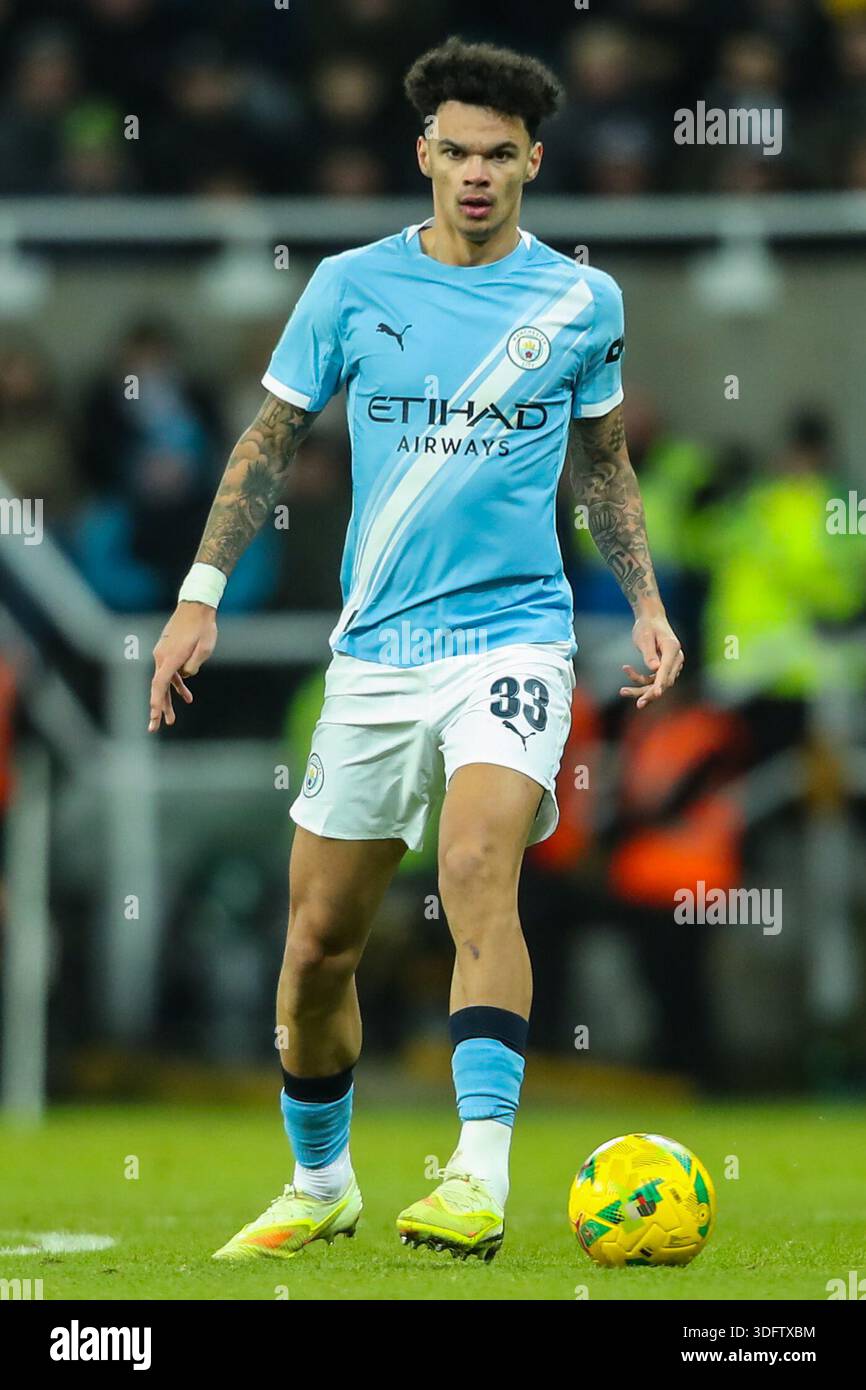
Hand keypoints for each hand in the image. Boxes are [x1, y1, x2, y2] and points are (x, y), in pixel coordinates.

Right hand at [148, 602, 217, 731]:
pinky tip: (186, 697)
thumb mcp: (205, 649)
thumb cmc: (203, 628)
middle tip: (154, 727)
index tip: (154, 716)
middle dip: (157, 709)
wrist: (196, 607)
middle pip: (158, 687)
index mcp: (170, 657)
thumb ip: (193, 666)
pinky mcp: (168, 651)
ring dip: (169, 700)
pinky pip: (170, 672)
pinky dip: (177, 685)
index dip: (157, 702)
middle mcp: (162, 656)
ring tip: (171, 720)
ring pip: (164, 682)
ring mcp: (163, 653)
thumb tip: (185, 676)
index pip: (160, 684)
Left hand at [620, 613, 683, 709]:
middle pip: (665, 682)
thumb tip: (655, 669)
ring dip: (640, 688)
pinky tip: (626, 668)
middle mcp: (676, 658)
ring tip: (622, 691)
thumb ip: (649, 653)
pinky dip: (639, 679)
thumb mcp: (644, 638)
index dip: (661, 684)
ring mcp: (671, 664)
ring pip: (658, 683)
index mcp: (673, 649)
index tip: (656, 694)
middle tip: (638, 704)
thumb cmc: (647, 626)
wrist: (651, 619)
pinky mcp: (664, 668)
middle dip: (650, 693)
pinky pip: (653, 679)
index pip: (667, 670)